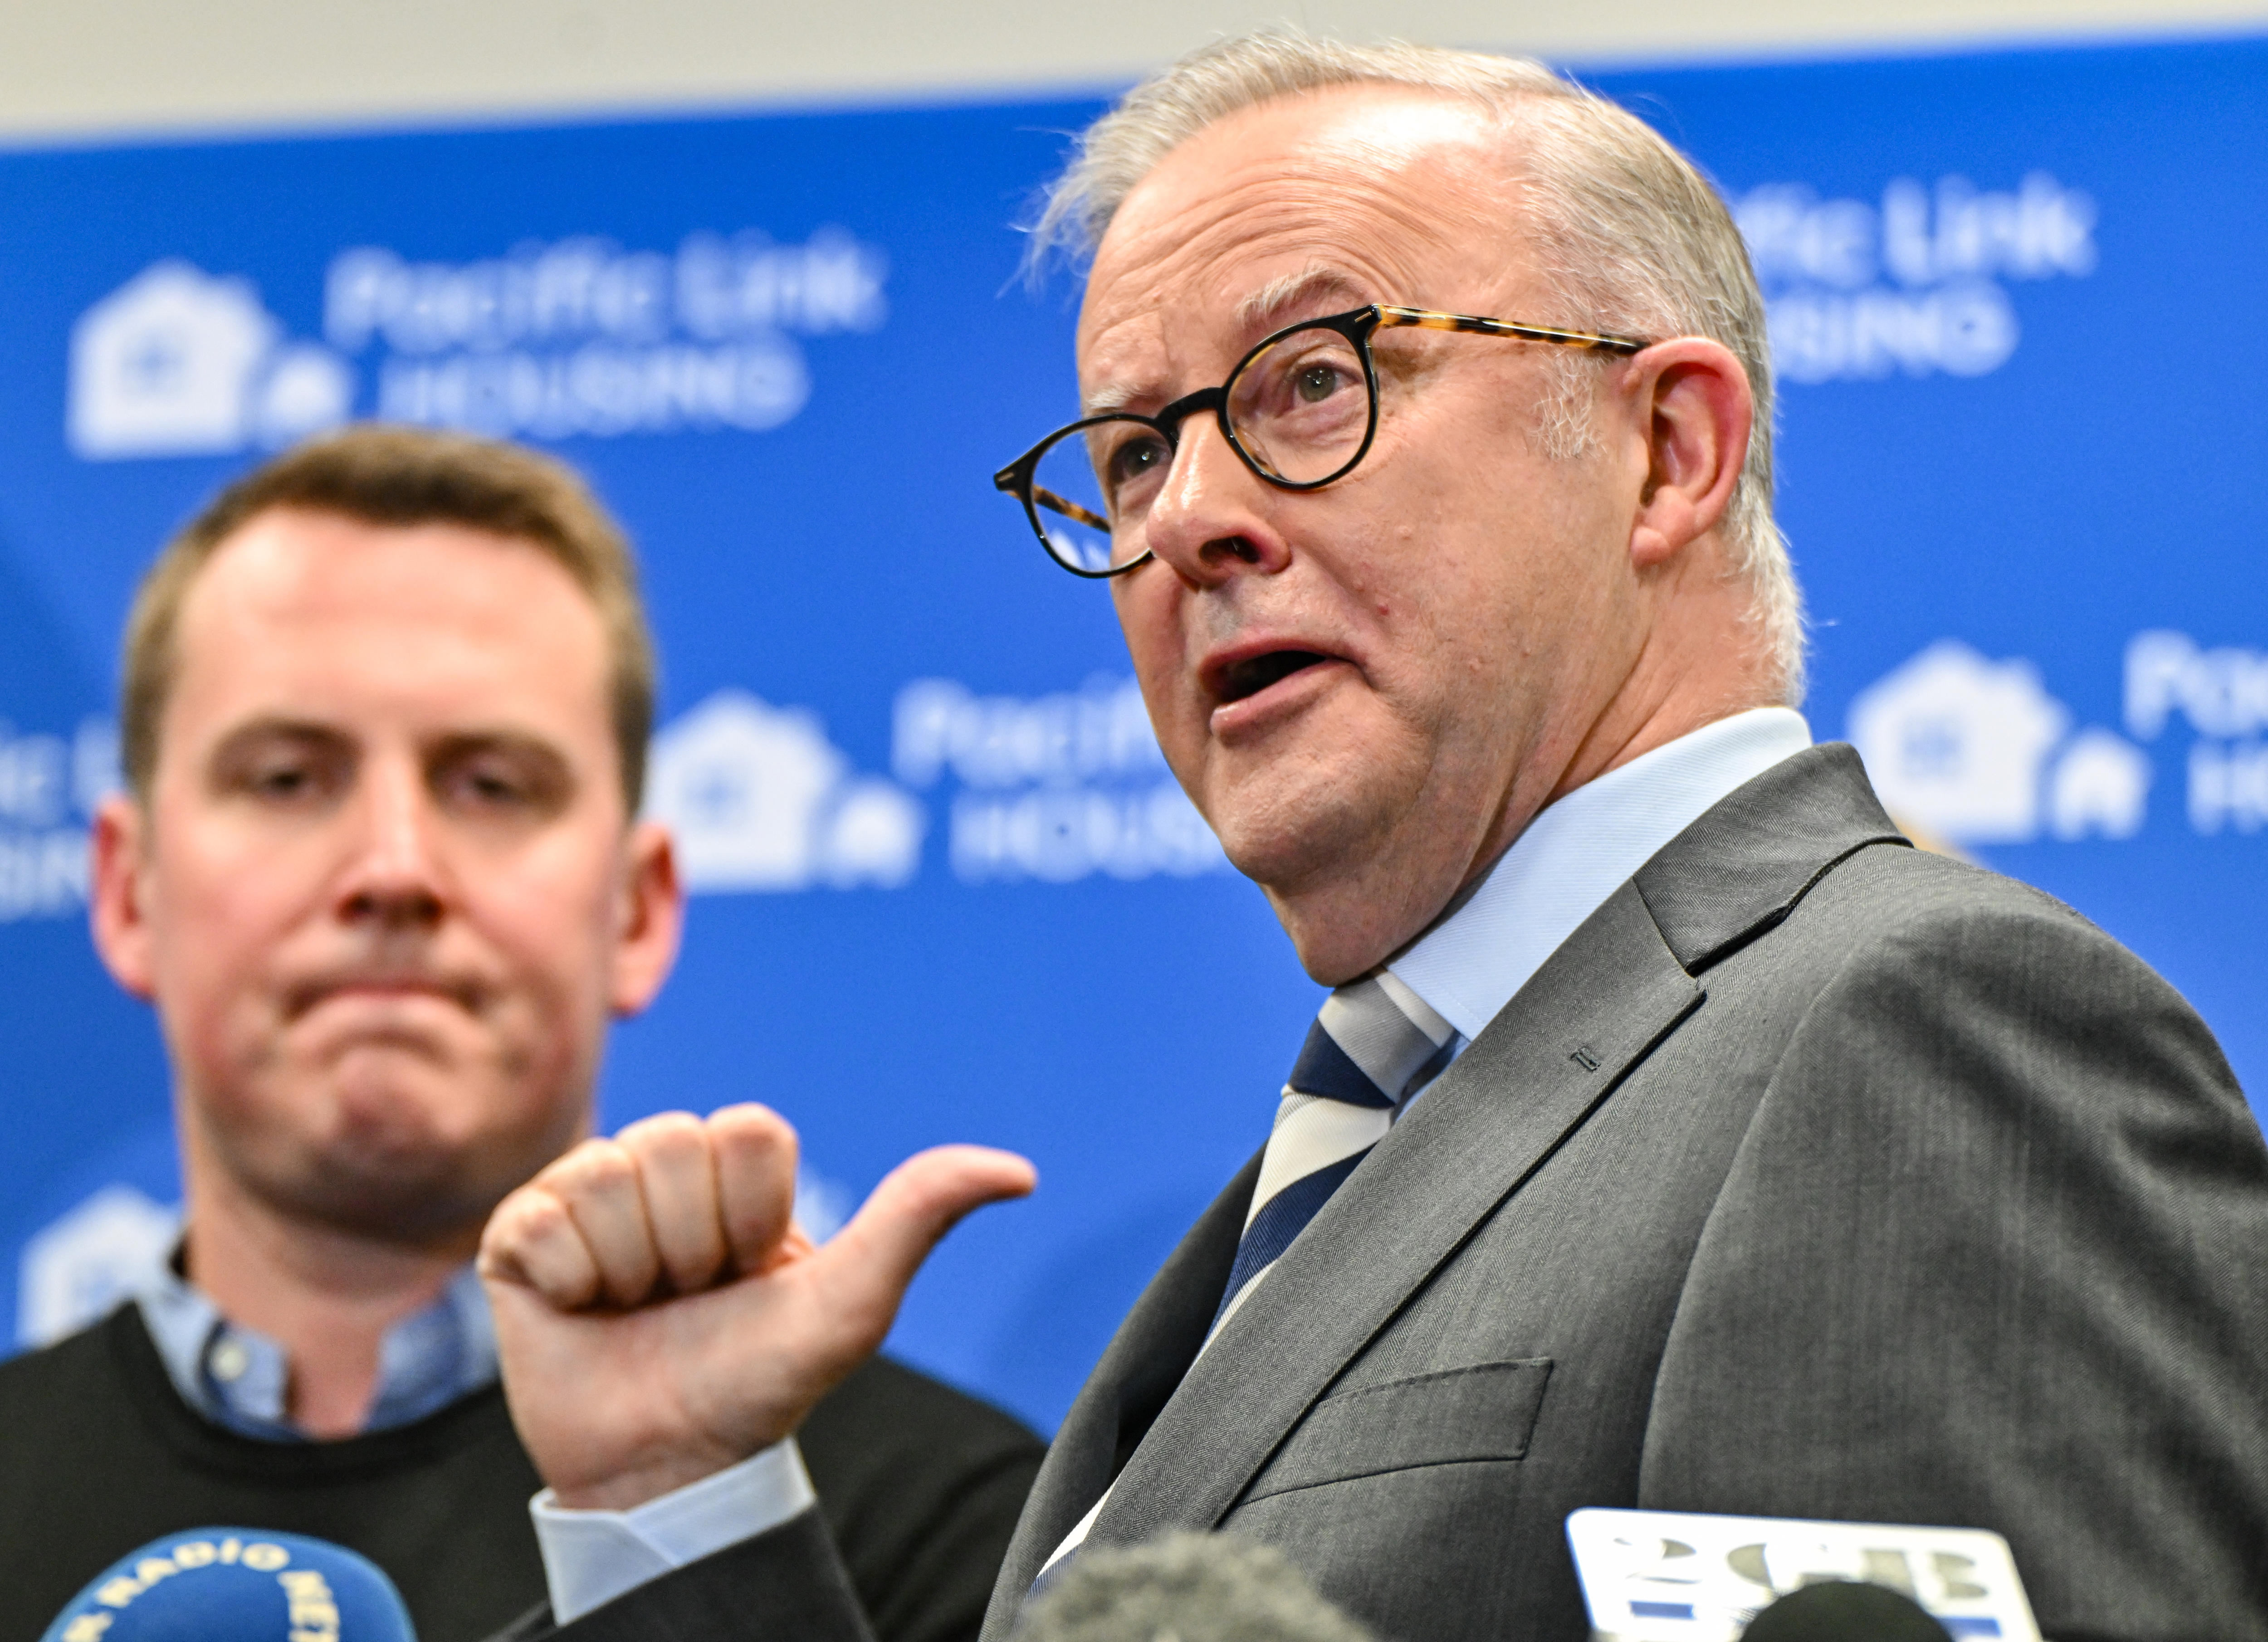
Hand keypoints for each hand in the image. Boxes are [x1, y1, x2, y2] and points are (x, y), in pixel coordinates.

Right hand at [478, 1104, 1035, 1509]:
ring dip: (632, 1265)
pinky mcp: (518, 1235)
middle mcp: (657, 1165)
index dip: (754, 1214)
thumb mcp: (850, 1304)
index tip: (751, 1271)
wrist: (667, 1465)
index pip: (746, 1130)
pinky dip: (568, 1279)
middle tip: (689, 1296)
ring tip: (638, 1306)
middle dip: (692, 1243)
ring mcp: (583, 1193)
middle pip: (671, 1145)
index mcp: (733, 1168)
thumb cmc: (760, 1381)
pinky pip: (539, 1218)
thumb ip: (921, 1216)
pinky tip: (582, 1308)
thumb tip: (1021, 1171)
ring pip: (606, 1178)